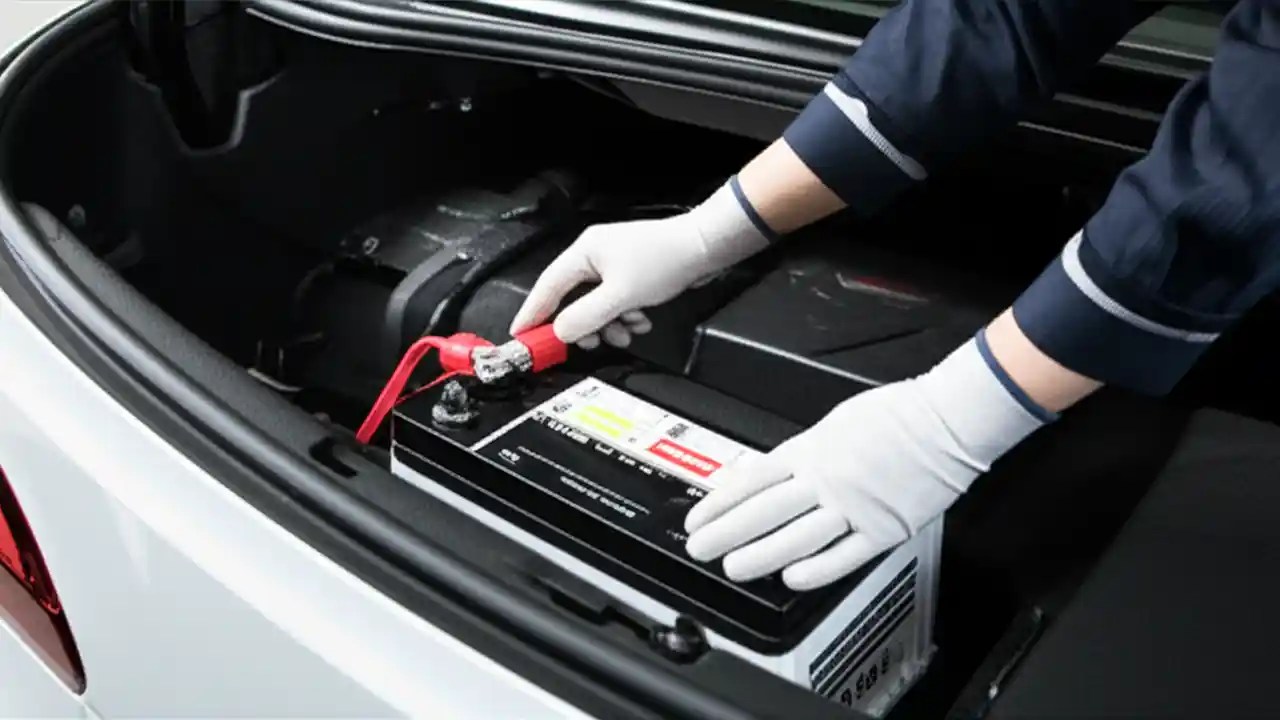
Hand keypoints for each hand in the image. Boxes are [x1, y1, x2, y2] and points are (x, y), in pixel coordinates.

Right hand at [509, 181, 770, 346]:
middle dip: (584, 325)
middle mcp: (594, 255)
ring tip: (627, 332)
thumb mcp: (620, 296)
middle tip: (592, 342)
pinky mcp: (632, 273)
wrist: (705, 247)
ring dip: (609, 323)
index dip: (532, 313)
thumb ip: (586, 316)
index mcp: (584, 253)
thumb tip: (561, 331)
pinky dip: (625, 315)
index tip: (520, 335)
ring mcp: (614, 263)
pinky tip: (641, 319)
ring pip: (597, 304)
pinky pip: (616, 301)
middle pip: (573, 299)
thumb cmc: (664, 261)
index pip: (547, 287)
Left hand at [684, 335, 1051, 589]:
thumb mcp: (836, 423)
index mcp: (812, 451)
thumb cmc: (899, 414)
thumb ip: (804, 454)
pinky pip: (844, 555)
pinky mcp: (885, 529)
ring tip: (733, 567)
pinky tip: (792, 578)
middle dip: (726, 531)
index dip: (720, 502)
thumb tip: (774, 474)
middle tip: (700, 547)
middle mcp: (827, 480)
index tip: (698, 518)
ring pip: (798, 537)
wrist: (948, 420)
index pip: (753, 481)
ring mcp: (855, 507)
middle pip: (765, 511)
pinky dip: (816, 569)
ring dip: (760, 554)